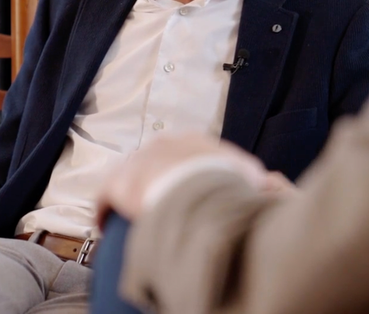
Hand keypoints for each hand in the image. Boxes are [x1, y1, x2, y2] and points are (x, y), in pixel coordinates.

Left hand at [95, 133, 272, 223]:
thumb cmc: (227, 183)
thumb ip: (253, 177)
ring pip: (127, 178)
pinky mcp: (120, 185)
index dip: (181, 173)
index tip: (181, 188)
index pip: (183, 153)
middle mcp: (163, 145)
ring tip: (131, 219)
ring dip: (129, 197)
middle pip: (153, 164)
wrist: (200, 187)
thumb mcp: (248, 175)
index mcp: (193, 141)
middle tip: (155, 205)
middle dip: (153, 182)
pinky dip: (105, 212)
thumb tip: (264, 182)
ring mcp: (139, 163)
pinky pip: (105, 198)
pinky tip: (107, 227)